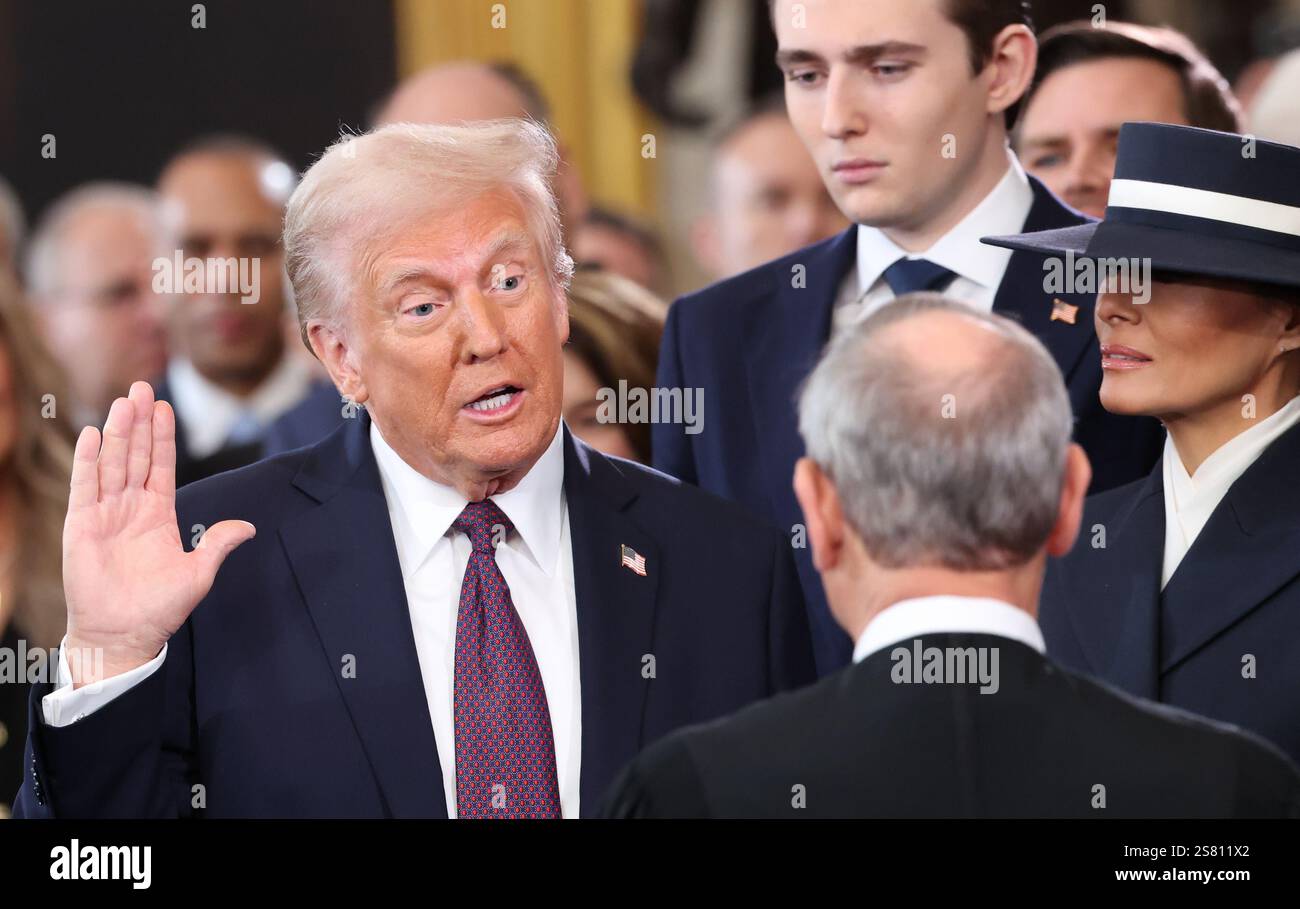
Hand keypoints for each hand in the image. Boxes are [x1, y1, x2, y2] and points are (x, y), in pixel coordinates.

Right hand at [62, 381, 254, 686]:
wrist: (123, 635)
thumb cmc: (159, 608)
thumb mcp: (198, 573)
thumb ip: (217, 543)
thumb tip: (248, 527)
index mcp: (158, 514)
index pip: (161, 465)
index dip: (163, 436)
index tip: (165, 406)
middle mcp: (130, 508)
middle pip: (136, 455)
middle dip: (140, 422)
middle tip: (142, 387)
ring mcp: (105, 515)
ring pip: (113, 464)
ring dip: (118, 433)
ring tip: (123, 401)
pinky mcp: (82, 526)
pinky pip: (85, 487)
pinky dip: (88, 461)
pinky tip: (92, 435)